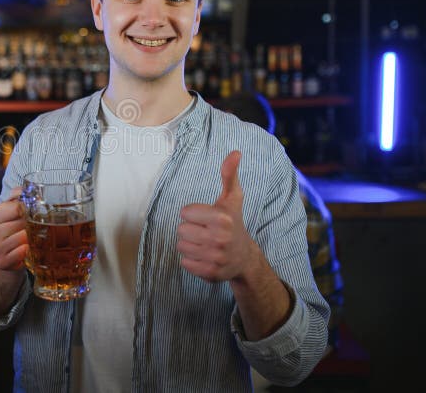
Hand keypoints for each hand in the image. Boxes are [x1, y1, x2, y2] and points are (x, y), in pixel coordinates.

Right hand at [0, 187, 27, 271]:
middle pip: (20, 223)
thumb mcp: (8, 209)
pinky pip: (22, 252)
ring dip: (31, 236)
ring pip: (22, 237)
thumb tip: (26, 188)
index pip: (16, 207)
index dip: (28, 209)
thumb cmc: (8, 228)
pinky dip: (28, 249)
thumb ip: (16, 195)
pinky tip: (27, 248)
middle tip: (34, 225)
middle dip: (31, 223)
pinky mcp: (1, 262)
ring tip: (32, 236)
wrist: (3, 255)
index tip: (32, 212)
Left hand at [177, 150, 257, 281]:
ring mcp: (215, 257)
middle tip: (205, 232)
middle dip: (190, 230)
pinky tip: (204, 256)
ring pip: (181, 246)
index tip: (206, 218)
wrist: (244, 257)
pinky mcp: (210, 273)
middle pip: (181, 230)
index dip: (194, 214)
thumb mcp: (232, 198)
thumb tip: (235, 152)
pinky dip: (191, 259)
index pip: (185, 212)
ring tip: (205, 243)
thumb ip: (229, 174)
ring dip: (190, 244)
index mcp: (222, 218)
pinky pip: (184, 262)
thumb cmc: (233, 222)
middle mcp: (220, 238)